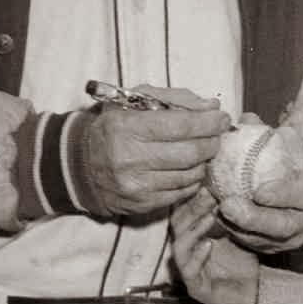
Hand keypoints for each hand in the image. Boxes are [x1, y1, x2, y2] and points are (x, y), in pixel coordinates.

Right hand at [87, 87, 231, 217]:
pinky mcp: (141, 204)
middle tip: (218, 135)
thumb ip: (174, 99)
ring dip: (204, 162)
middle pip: (189, 152)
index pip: (180, 125)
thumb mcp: (135, 102)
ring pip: (189, 175)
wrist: (80, 165)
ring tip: (204, 150)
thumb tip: (211, 107)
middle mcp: (128, 158)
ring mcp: (135, 185)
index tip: (222, 117)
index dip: (208, 121)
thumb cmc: (114, 127)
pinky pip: (181, 193)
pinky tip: (191, 168)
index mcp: (126, 127)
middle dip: (212, 142)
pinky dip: (193, 180)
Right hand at [170, 189, 259, 303]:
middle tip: (209, 194)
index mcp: (193, 235)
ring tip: (210, 216)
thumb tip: (228, 185)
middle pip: (178, 225)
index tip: (207, 182)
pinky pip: (189, 270)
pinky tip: (209, 244)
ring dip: (194, 228)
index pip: (183, 212)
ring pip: (180, 246)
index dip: (192, 196)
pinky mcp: (196, 288)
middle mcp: (187, 251)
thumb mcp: (238, 230)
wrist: (257, 292)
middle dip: (193, 208)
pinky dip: (198, 256)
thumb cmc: (244, 260)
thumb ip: (230, 212)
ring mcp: (189, 270)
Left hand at [212, 125, 302, 252]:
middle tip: (228, 205)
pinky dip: (235, 233)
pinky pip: (254, 245)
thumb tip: (247, 118)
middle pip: (282, 226)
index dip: (282, 195)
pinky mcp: (274, 248)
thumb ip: (273, 135)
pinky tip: (218, 219)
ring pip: (265, 240)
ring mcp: (290, 239)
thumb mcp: (294, 148)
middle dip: (254, 218)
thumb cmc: (300, 168)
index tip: (259, 191)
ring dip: (239, 228)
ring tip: (218, 212)